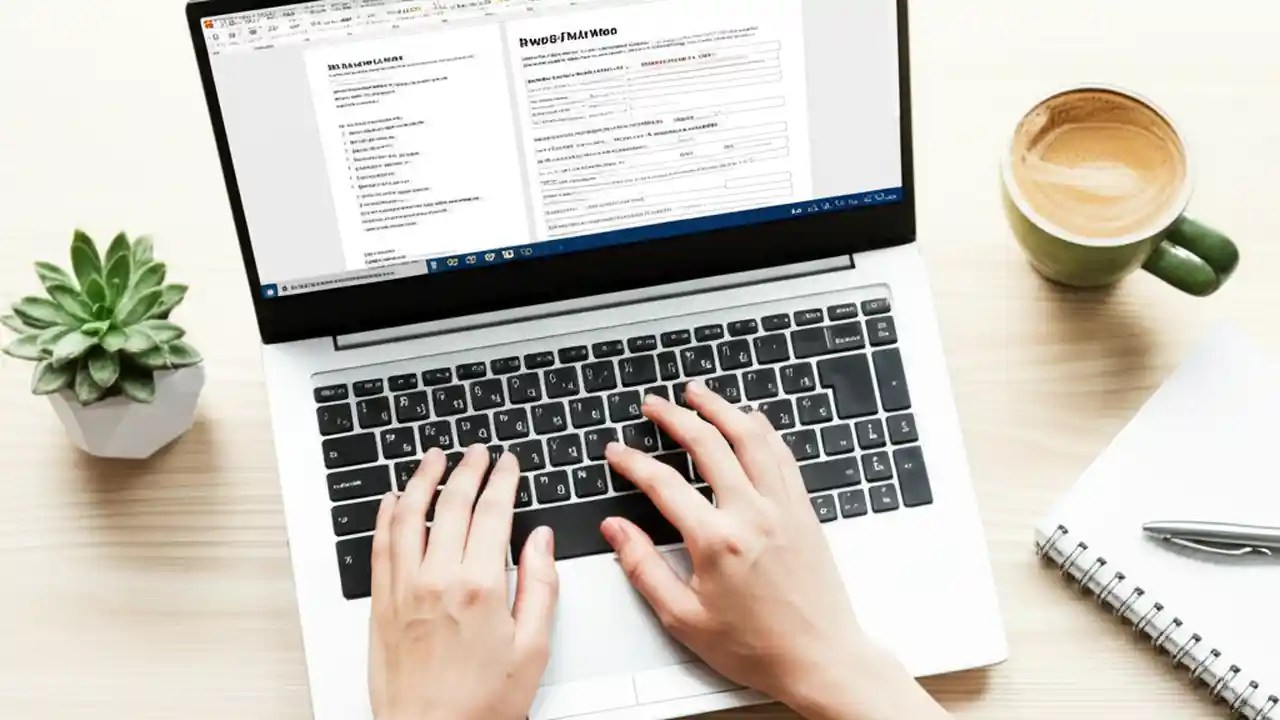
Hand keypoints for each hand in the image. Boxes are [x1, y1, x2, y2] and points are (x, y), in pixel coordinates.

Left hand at [368, 445, 558, 719]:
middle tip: (477, 452)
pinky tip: (394, 499)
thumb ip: (540, 586)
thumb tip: (541, 541)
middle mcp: (437, 579)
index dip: (502, 479)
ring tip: (434, 457)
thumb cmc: (481, 705)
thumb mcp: (532, 648)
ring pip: (409, 514)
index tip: (508, 463)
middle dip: (467, 469)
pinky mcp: (381, 603)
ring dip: (423, 478)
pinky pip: (380, 544)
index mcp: (481, 587)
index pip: (492, 511)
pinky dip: (387, 514)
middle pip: (451, 503)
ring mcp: (404, 588)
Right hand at [602, 382, 947, 719]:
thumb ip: (643, 568)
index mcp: (717, 542)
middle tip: (653, 404)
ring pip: (751, 438)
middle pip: (708, 445)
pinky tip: (750, 420)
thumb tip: (616, 531)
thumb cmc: (755, 646)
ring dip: (721, 408)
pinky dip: (763, 430)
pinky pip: (782, 456)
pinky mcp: (804, 511)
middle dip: (675, 417)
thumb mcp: (683, 618)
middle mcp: (752, 514)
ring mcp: (783, 508)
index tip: (616, 451)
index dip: (633, 462)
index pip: (663, 484)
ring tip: (697, 393)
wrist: (819, 659)